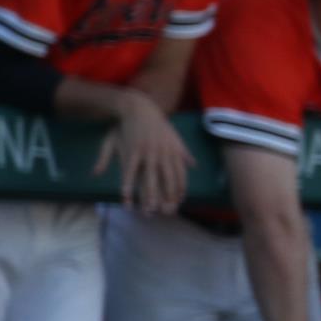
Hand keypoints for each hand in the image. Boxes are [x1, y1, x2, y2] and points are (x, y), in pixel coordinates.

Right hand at [93, 90, 193, 214]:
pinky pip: (132, 172)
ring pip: (151, 179)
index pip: (181, 175)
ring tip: (148, 210)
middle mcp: (165, 154)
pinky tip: (126, 197)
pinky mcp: (134, 151)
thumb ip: (183, 152)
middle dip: (167, 198)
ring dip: (149, 196)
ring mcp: (149, 153)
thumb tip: (194, 164)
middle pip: (168, 181)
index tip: (178, 202)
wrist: (140, 107)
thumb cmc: (156, 123)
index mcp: (174, 152)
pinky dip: (129, 185)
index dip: (180, 190)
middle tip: (165, 213)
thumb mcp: (174, 136)